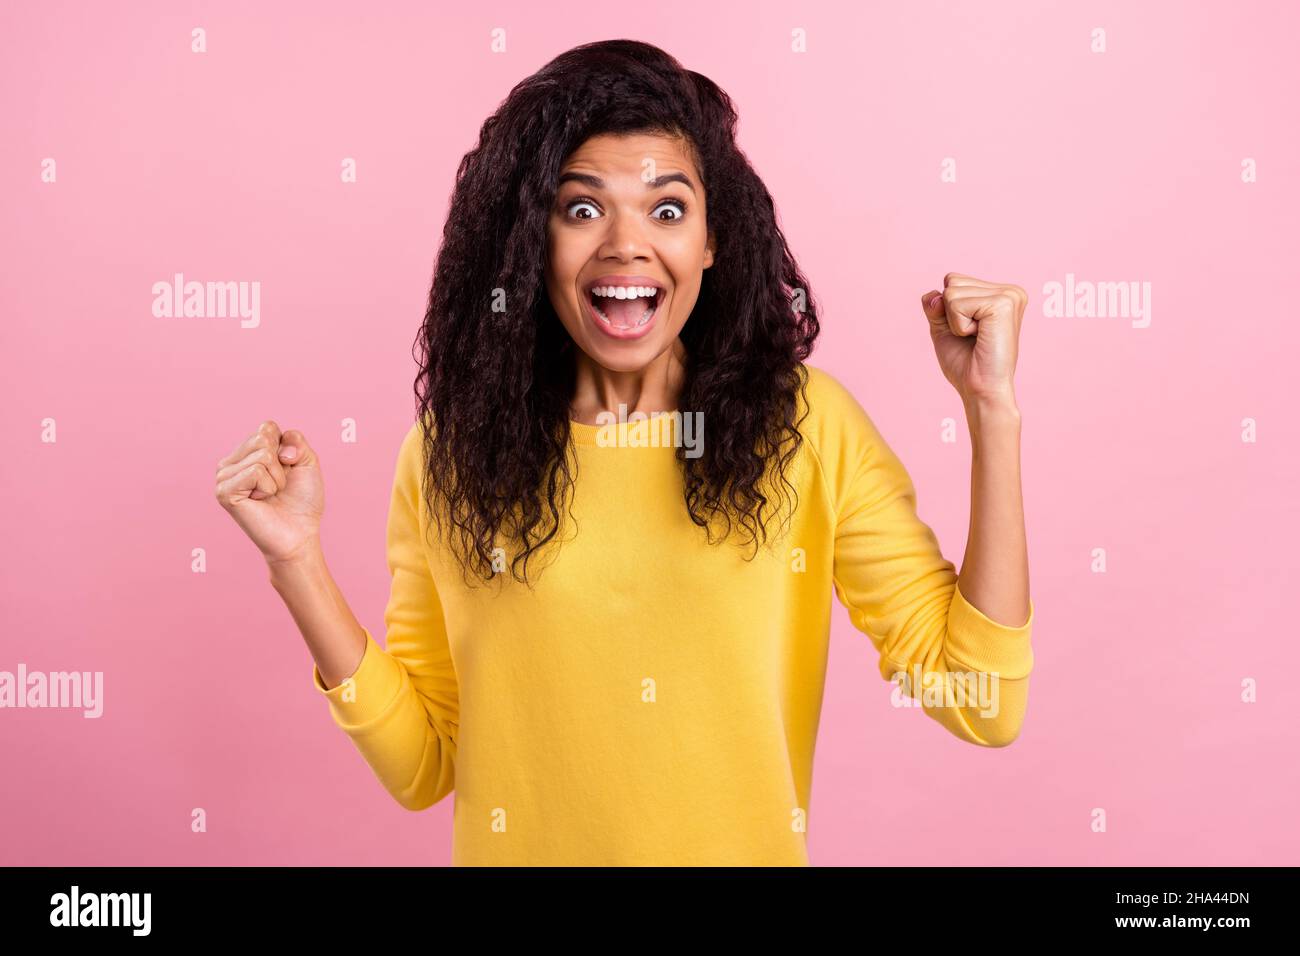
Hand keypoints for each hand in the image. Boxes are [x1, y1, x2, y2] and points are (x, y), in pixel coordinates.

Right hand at [214, 421, 324, 565]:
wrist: (300, 533)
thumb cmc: (302, 500)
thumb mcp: (307, 461)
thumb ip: (295, 439)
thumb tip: (276, 445)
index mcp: (246, 452)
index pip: (267, 427)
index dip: (287, 448)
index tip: (288, 470)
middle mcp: (230, 461)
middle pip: (263, 438)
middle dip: (282, 463)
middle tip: (279, 486)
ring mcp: (224, 476)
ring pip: (262, 455)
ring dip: (277, 478)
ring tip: (271, 494)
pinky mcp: (224, 491)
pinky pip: (255, 471)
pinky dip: (268, 486)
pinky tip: (262, 500)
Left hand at [921, 273, 1026, 404]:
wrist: (980, 389)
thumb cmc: (966, 364)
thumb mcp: (944, 328)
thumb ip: (935, 306)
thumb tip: (933, 293)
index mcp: (1001, 293)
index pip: (953, 280)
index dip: (948, 310)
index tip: (969, 332)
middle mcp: (1009, 291)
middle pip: (952, 281)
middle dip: (950, 314)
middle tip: (973, 337)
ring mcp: (1009, 295)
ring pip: (952, 292)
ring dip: (955, 321)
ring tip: (977, 338)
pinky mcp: (1003, 304)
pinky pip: (956, 304)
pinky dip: (959, 326)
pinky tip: (979, 338)